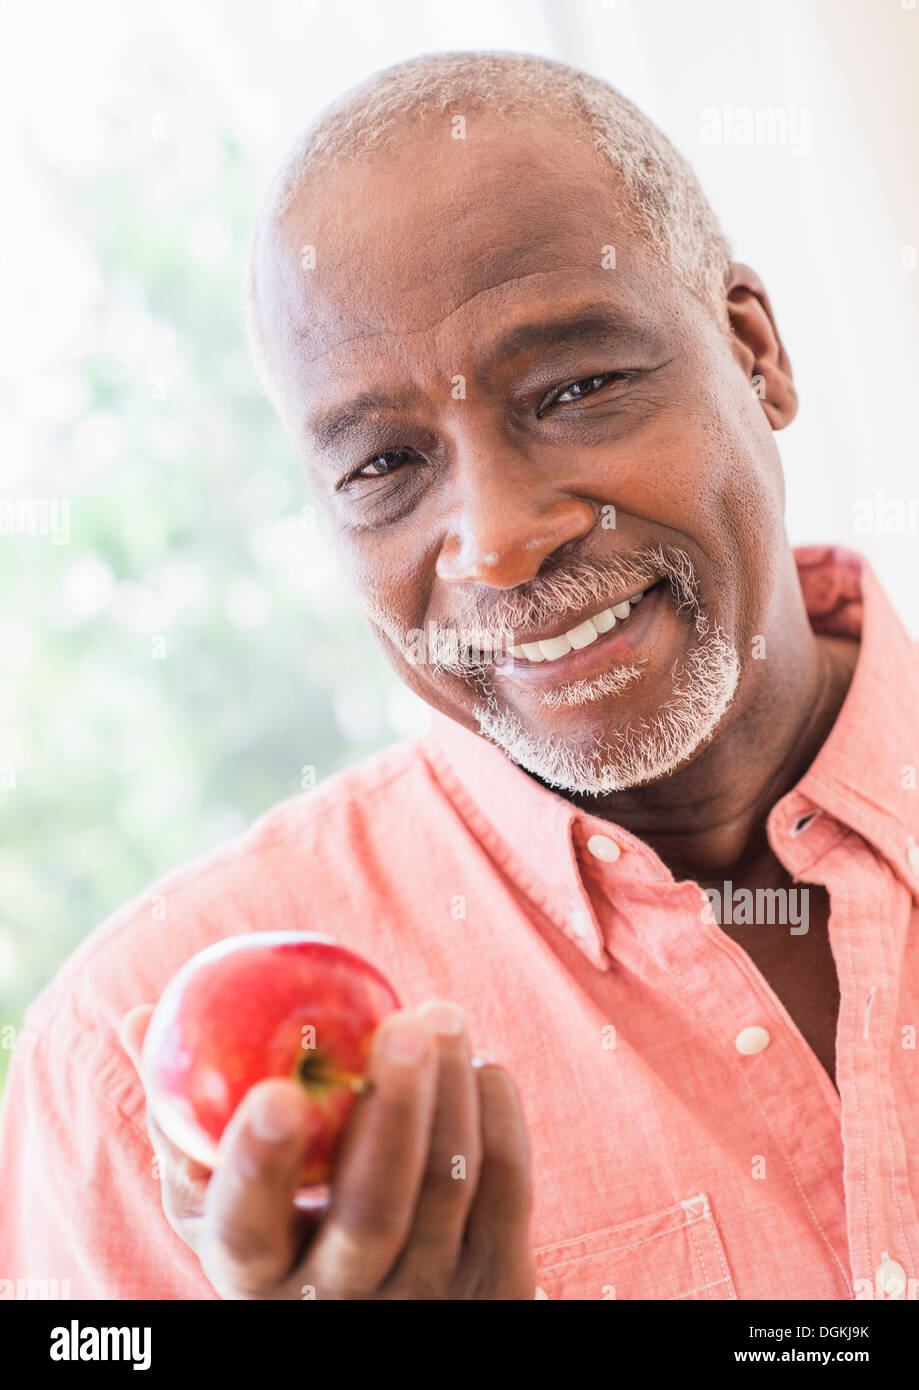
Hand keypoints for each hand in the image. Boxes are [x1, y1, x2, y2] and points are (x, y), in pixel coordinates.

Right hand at [120, 1000, 535, 1298]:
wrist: (385, 1311)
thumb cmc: (284, 1220)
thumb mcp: (219, 1191)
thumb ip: (183, 1110)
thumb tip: (141, 1016)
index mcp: (255, 1276)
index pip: (247, 1229)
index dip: (259, 1166)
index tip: (277, 1092)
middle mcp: (339, 1303)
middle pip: (371, 1216)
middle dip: (393, 1112)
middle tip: (405, 1023)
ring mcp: (424, 1300)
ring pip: (447, 1192)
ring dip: (454, 1091)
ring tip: (443, 1015)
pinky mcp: (493, 1285)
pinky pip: (505, 1191)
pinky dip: (498, 1117)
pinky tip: (482, 1067)